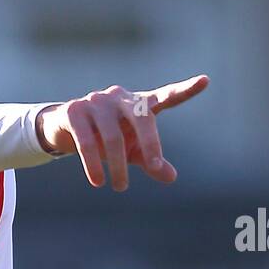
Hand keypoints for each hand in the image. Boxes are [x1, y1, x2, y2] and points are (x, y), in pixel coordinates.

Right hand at [35, 75, 208, 190]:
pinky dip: (94, 165)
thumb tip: (171, 177)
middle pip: (143, 118)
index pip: (166, 96)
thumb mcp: (131, 151)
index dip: (185, 90)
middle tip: (154, 167)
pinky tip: (98, 181)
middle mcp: (120, 97)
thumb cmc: (107, 138)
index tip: (205, 81)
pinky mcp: (74, 110)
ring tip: (120, 187)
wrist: (63, 129)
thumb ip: (151, 161)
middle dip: (151, 145)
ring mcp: (96, 101)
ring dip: (118, 166)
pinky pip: (87, 142)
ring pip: (113, 137)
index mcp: (139, 104)